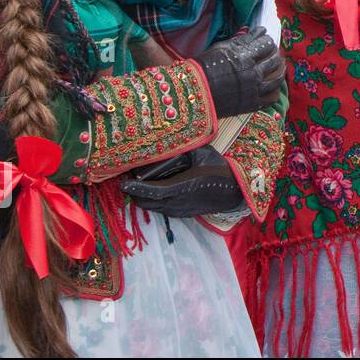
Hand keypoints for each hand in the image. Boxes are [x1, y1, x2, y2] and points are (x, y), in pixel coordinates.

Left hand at [119, 145, 242, 216]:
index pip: (155, 190)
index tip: (123, 182)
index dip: (137, 188)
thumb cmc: (220, 169)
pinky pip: (161, 210)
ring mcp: (181, 210)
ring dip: (142, 198)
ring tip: (138, 185)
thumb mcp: (204, 153)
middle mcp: (180, 201)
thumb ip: (184, 150)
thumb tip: (167, 145)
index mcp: (185, 185)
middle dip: (134, 193)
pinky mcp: (183, 214)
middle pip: (148, 202)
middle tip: (128, 179)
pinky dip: (152, 202)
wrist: (235, 190)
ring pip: (153, 208)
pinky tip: (154, 191)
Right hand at [195, 26, 284, 118]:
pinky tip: (274, 86)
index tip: (265, 39)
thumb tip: (257, 31)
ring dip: (280, 69)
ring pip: (278, 77)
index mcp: (244, 56)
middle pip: (274, 59)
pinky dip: (275, 90)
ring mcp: (254, 89)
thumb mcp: (221, 48)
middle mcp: (252, 72)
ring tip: (279, 65)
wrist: (193, 93)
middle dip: (275, 53)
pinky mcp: (253, 104)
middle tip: (273, 51)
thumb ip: (241, 40)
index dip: (267, 40)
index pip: (266, 43)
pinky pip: (272, 97)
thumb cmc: (203, 67)